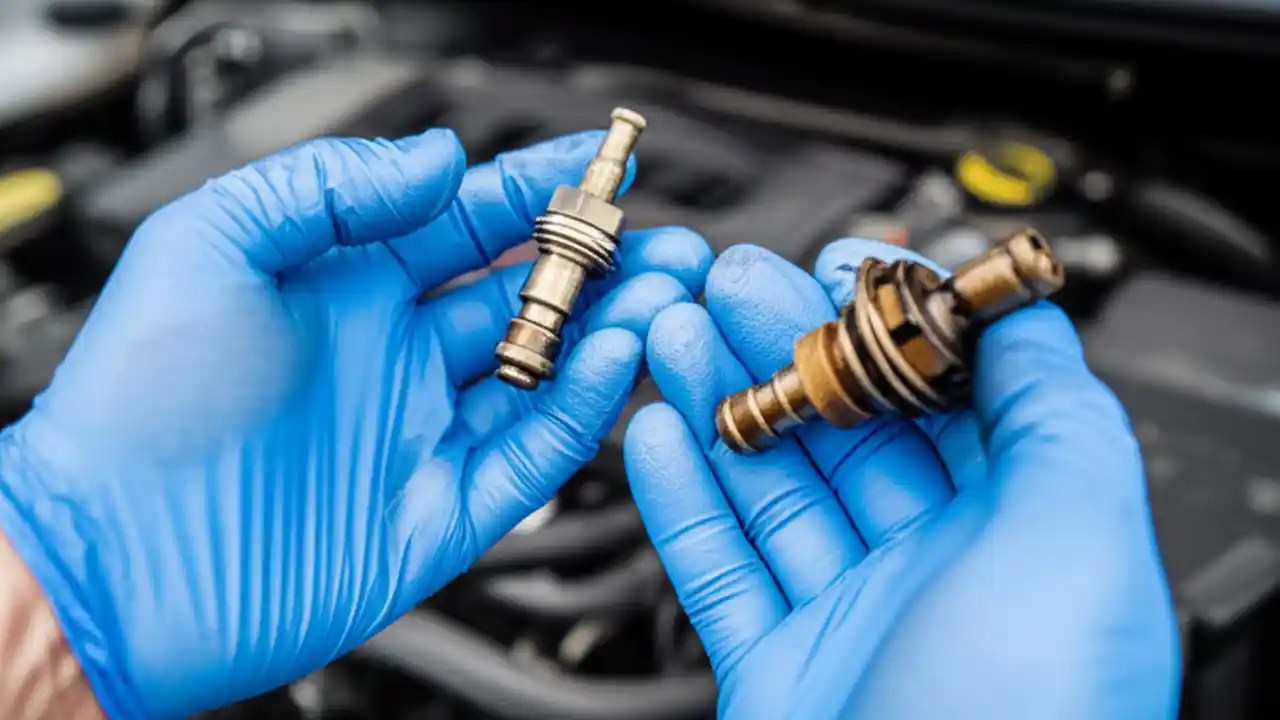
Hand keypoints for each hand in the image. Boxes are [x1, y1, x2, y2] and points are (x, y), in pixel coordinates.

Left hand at [0, 129, 711, 717]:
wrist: (112, 555)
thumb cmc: (139, 399)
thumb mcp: (212, 241)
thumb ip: (333, 186)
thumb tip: (435, 158)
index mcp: (343, 288)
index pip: (464, 222)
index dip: (536, 188)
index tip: (598, 163)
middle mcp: (391, 357)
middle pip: (522, 294)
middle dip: (598, 262)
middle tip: (660, 238)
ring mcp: (420, 433)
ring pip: (544, 369)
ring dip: (611, 327)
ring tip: (667, 290)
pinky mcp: (442, 510)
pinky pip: (533, 452)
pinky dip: (583, 406)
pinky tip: (617, 357)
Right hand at [625, 240, 1179, 718]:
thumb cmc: (1026, 718)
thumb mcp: (1078, 531)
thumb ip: (1054, 412)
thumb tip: (1026, 316)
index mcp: (1018, 531)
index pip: (946, 396)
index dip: (886, 323)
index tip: (835, 265)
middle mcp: (933, 568)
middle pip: (843, 430)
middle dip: (779, 348)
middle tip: (724, 282)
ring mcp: (847, 614)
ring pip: (770, 485)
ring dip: (718, 402)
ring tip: (667, 332)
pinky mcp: (774, 662)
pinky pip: (718, 565)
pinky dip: (682, 496)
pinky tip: (656, 435)